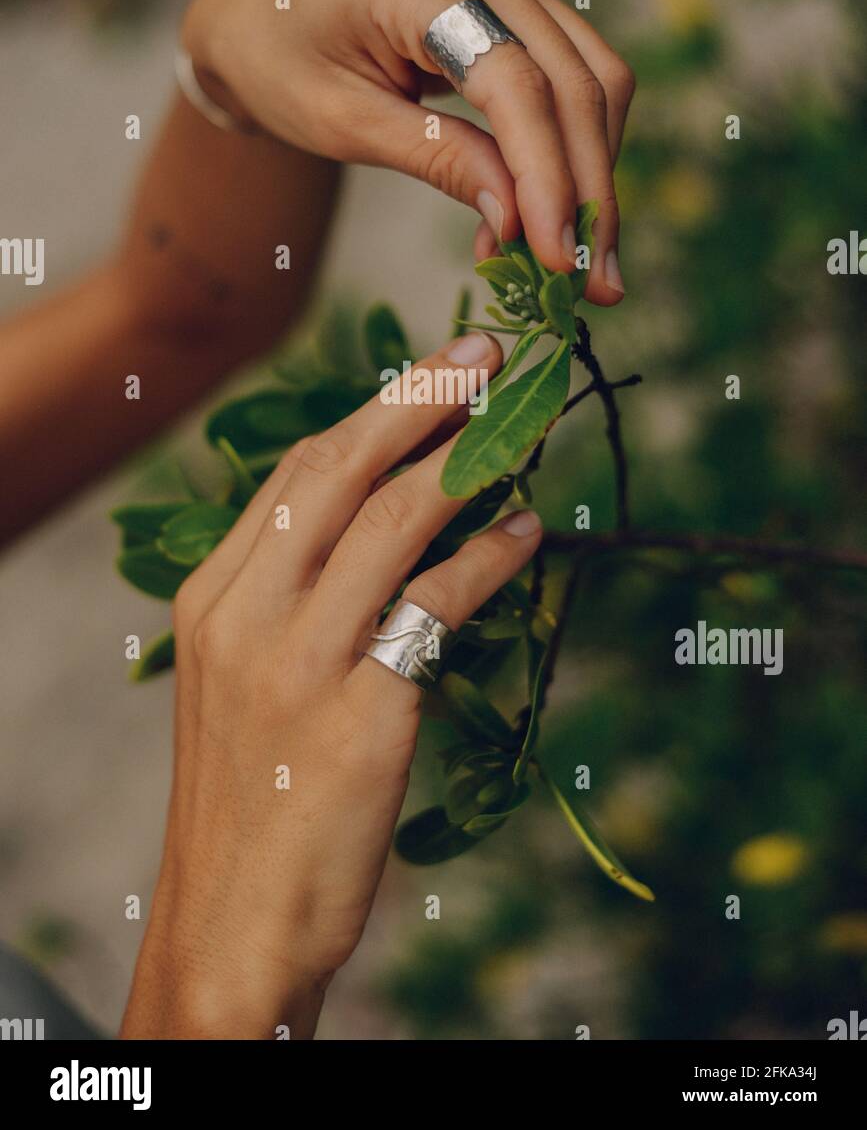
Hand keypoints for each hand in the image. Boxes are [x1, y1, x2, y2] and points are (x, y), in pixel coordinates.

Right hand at [120, 332, 542, 1039]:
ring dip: (470, 463)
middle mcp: (249, 614)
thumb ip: (292, 599)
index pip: (300, 474)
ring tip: (522, 426)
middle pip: (343, 470)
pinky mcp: (361, 714)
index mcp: (214, 598)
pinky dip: (491, 561)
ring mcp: (301, 661)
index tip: (432, 369)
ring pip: (395, 523)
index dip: (376, 411)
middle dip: (422, 399)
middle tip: (487, 355)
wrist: (235, 921)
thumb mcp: (242, 681)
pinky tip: (528, 536)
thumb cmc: (251, 798)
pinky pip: (438, 606)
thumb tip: (381, 525)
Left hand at [182, 0, 633, 299]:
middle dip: (591, 191)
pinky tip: (552, 217)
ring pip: (594, 79)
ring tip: (580, 263)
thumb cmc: (282, 64)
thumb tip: (520, 220)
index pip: (514, 81)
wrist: (261, 10)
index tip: (558, 259)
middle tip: (598, 286)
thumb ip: (437, 160)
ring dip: (597, 175)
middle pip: (574, 81)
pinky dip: (575, 149)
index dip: (546, 176)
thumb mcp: (343, 125)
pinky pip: (575, 75)